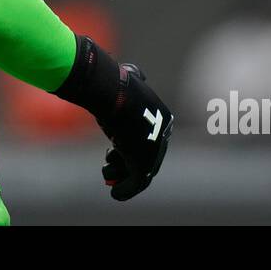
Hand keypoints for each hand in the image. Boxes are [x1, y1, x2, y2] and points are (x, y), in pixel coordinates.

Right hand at [96, 63, 173, 200]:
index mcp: (163, 116)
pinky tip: (116, 195)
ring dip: (122, 176)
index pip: (147, 139)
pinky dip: (126, 191)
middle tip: (108, 167)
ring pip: (140, 172)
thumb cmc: (117, 85)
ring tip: (107, 172)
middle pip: (144, 157)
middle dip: (124, 164)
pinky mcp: (143, 164)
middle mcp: (162, 135)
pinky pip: (136, 183)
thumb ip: (136, 78)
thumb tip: (137, 74)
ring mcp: (153, 150)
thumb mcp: (130, 77)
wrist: (115, 95)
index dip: (128, 148)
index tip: (112, 152)